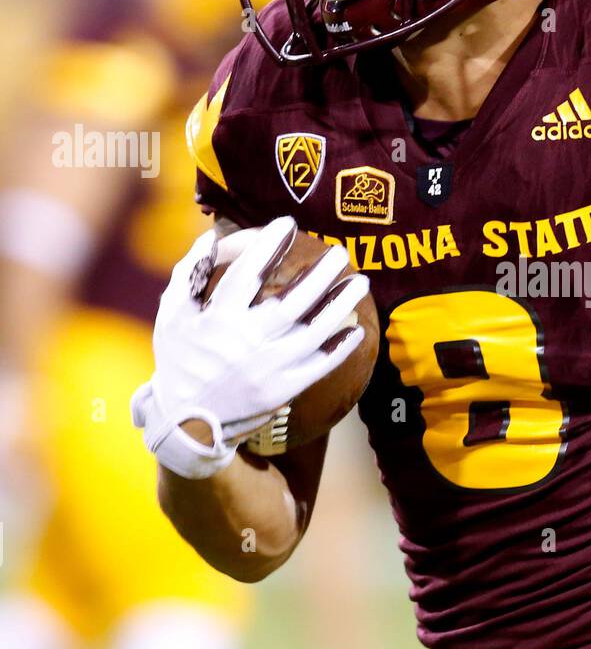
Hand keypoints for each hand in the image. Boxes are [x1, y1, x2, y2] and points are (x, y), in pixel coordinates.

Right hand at [131, 217, 368, 478]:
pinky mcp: (282, 391)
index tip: (288, 224)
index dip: (268, 245)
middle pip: (292, 301)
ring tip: (360, 281)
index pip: (247, 273)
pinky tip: (355, 329)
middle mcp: (246, 342)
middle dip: (319, 273)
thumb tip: (210, 236)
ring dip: (340, 304)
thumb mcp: (171, 316)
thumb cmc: (179, 361)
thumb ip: (188, 274)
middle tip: (340, 251)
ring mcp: (267, 369)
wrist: (186, 423)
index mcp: (217, 320)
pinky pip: (318, 367)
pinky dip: (339, 348)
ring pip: (314, 331)